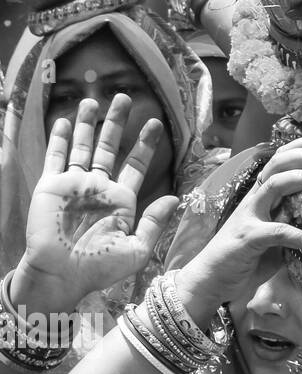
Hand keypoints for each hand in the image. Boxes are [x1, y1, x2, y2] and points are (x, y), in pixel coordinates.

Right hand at [13, 97, 179, 311]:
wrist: (62, 276)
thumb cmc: (100, 268)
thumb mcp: (137, 249)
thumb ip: (154, 222)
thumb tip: (176, 197)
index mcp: (121, 200)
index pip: (135, 165)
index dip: (144, 144)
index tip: (154, 123)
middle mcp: (99, 188)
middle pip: (110, 147)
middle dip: (116, 123)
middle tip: (124, 97)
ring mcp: (75, 185)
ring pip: (83, 146)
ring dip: (89, 123)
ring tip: (94, 100)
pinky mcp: (52, 186)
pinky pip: (57, 157)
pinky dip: (61, 138)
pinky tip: (67, 120)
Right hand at [170, 141, 301, 327]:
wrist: (211, 281)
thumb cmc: (246, 257)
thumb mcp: (276, 236)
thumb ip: (296, 223)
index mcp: (262, 194)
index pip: (280, 159)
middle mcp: (254, 198)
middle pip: (279, 162)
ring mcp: (250, 215)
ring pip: (276, 183)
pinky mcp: (249, 237)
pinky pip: (280, 231)